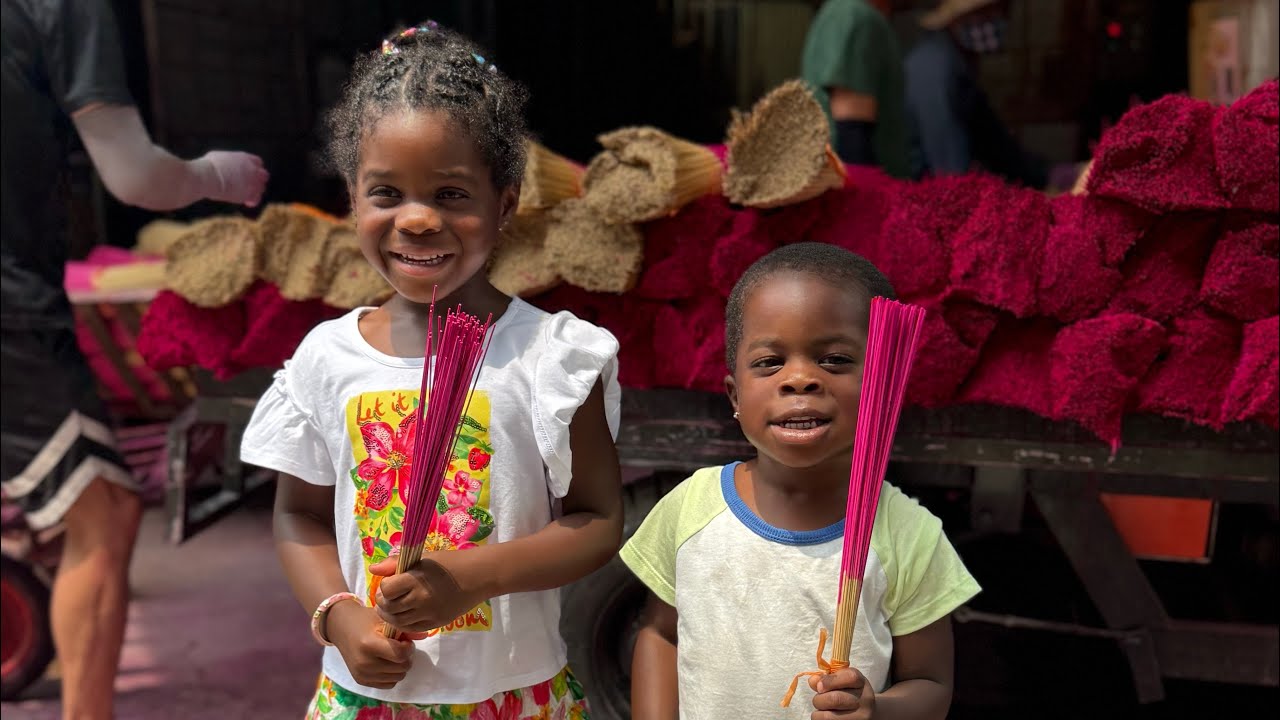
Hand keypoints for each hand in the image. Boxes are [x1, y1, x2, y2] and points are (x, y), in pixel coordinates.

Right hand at [200, 150, 268, 206]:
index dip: (254, 169)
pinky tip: (246, 203)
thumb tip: (222, 165)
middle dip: (258, 180)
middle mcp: (252, 169)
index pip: (258, 162)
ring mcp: (252, 181)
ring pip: (262, 188)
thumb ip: (228, 161)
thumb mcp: (219, 157)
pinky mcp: (249, 193)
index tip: (249, 174)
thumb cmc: (207, 166)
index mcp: (245, 158)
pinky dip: (253, 201)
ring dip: (256, 191)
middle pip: (264, 175)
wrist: (208, 176)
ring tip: (246, 195)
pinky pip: (257, 198)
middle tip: (250, 186)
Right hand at [325, 600, 415, 689]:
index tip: (405, 641)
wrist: (341, 627)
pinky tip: (386, 662)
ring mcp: (362, 674)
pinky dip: (392, 675)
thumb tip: (425, 635)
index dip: (408, 648)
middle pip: (401, 668)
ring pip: (397, 678)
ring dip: (400, 667)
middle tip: (400, 647)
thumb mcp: (383, 618)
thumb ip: (404, 628)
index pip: (400, 655)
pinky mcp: (360, 681)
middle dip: (406, 657)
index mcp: (369, 644)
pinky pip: (388, 684)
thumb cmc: (365, 620)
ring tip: (392, 654)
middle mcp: (364, 662)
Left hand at [369, 550, 491, 633]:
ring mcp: (428, 614)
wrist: (478, 576)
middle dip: (383, 603)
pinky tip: (405, 615)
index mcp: (416, 579)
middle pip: (389, 608)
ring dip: (391, 615)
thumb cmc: (449, 563)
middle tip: (387, 597)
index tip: (390, 583)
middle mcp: (421, 599)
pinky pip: (411, 629)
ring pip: (397, 622)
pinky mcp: (435, 623)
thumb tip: (373, 570)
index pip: (387, 589)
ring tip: (393, 607)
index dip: (385, 586)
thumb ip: (395, 563)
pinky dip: (403, 624)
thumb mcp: (423, 558)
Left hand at [808, 667, 875, 719]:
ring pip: (828, 716)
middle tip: (818, 700)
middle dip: (819, 699)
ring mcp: (861, 716)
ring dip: (818, 713)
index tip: (819, 686)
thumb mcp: (843, 682)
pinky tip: (826, 716)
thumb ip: (828, 679)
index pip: (849, 677)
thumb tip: (813, 680)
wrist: (867, 712)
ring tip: (822, 710)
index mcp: (861, 682)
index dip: (830, 681)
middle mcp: (865, 700)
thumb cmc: (850, 694)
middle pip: (835, 699)